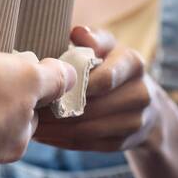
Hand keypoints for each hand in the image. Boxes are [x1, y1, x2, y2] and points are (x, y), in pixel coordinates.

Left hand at [33, 26, 162, 153]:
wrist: (146, 102)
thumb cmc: (113, 66)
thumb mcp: (107, 47)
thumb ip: (93, 39)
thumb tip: (78, 33)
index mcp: (133, 63)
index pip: (105, 78)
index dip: (76, 85)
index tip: (48, 85)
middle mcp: (140, 93)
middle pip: (94, 107)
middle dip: (60, 109)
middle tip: (31, 108)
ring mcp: (136, 120)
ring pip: (89, 129)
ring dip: (57, 129)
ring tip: (32, 124)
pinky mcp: (126, 141)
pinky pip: (90, 144)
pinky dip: (64, 141)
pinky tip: (46, 136)